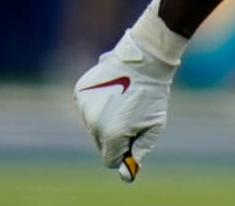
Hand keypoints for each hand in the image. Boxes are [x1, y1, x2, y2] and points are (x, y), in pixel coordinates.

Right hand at [74, 30, 176, 181]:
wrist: (145, 60)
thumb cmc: (153, 94)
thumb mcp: (155, 126)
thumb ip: (139, 151)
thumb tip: (126, 175)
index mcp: (112, 134)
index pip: (110, 160)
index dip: (124, 152)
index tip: (133, 140)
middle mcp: (93, 123)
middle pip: (101, 143)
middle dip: (115, 136)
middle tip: (132, 116)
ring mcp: (84, 107)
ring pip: (93, 125)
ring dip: (105, 119)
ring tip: (124, 100)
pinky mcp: (79, 91)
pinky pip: (87, 108)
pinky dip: (98, 104)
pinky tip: (112, 91)